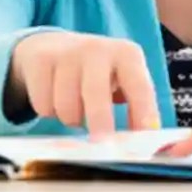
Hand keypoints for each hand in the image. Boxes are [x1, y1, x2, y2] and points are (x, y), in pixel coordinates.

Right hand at [8, 32, 159, 135]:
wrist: (51, 46)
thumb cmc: (98, 73)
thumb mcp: (122, 80)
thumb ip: (137, 110)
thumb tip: (152, 144)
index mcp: (127, 54)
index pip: (139, 87)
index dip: (143, 112)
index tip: (144, 136)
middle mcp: (97, 49)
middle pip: (96, 94)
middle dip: (100, 122)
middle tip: (102, 146)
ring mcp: (66, 52)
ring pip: (67, 106)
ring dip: (72, 119)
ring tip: (76, 109)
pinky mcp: (40, 60)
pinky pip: (44, 105)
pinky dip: (49, 112)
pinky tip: (54, 97)